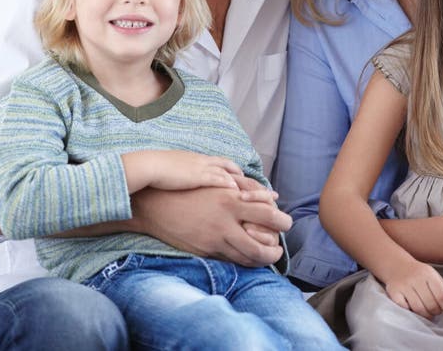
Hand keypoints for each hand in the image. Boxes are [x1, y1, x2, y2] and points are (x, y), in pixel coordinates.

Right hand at [131, 185, 290, 266]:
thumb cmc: (189, 187)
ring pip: (244, 259)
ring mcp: (213, 241)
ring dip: (259, 260)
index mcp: (230, 202)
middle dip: (274, 252)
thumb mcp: (218, 182)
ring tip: (266, 255)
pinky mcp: (203, 251)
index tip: (287, 223)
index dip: (282, 221)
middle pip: (259, 247)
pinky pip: (227, 260)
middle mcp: (224, 224)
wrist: (155, 205)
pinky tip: (244, 256)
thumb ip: (245, 188)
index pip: (267, 215)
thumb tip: (271, 196)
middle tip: (279, 250)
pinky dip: (240, 260)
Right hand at [148, 151, 242, 190]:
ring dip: (238, 181)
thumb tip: (181, 179)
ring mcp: (201, 168)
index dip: (229, 169)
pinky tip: (236, 192)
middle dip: (239, 174)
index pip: (218, 162)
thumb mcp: (172, 168)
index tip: (238, 176)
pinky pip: (219, 179)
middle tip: (250, 184)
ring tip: (249, 190)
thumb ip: (180, 172)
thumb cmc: (155, 170)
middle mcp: (202, 161)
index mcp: (196, 159)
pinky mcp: (199, 176)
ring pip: (227, 171)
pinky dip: (229, 184)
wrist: (150, 166)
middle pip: (227, 164)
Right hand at [385, 258, 442, 318]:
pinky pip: (406, 310)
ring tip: (426, 311)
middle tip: (434, 310)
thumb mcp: (434, 275)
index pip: (442, 296)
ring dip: (425, 315)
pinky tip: (412, 307)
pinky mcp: (394, 292)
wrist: (397, 265)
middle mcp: (416, 278)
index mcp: (428, 273)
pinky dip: (411, 312)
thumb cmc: (419, 274)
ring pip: (419, 310)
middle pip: (431, 305)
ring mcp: (404, 285)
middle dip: (435, 312)